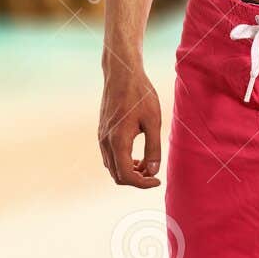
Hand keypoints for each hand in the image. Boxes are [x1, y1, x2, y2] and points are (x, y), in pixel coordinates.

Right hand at [98, 63, 161, 187]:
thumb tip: (153, 171)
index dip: (142, 184)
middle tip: (153, 173)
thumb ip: (153, 149)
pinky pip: (109, 155)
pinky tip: (136, 154)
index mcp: (118, 141)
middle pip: (116, 175)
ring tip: (146, 163)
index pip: (126, 176)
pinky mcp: (102, 131)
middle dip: (135, 179)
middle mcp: (105, 141)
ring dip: (128, 171)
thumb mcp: (153, 121)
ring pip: (111, 166)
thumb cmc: (140, 94)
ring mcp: (101, 136)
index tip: (157, 181)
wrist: (122, 73)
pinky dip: (122, 161)